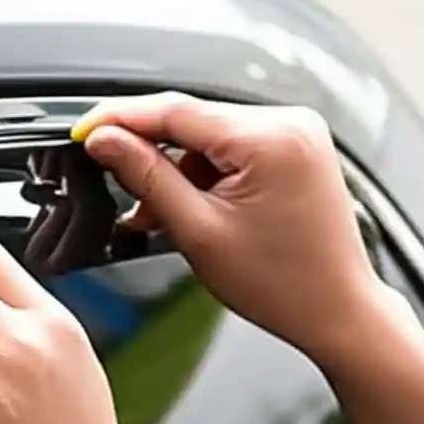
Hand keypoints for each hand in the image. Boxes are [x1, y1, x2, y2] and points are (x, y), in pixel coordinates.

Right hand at [73, 92, 387, 363]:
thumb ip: (145, 177)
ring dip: (176, 171)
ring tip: (156, 216)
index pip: (175, 110)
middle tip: (112, 182)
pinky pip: (233, 149)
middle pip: (192, 122)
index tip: (84, 130)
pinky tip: (187, 207)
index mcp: (271, 139)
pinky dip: (204, 175)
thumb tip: (105, 140)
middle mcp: (290, 124)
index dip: (120, 119)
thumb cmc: (284, 284)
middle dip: (149, 153)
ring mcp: (297, 134)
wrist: (339, 312)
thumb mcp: (198, 231)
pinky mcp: (296, 149)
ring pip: (209, 137)